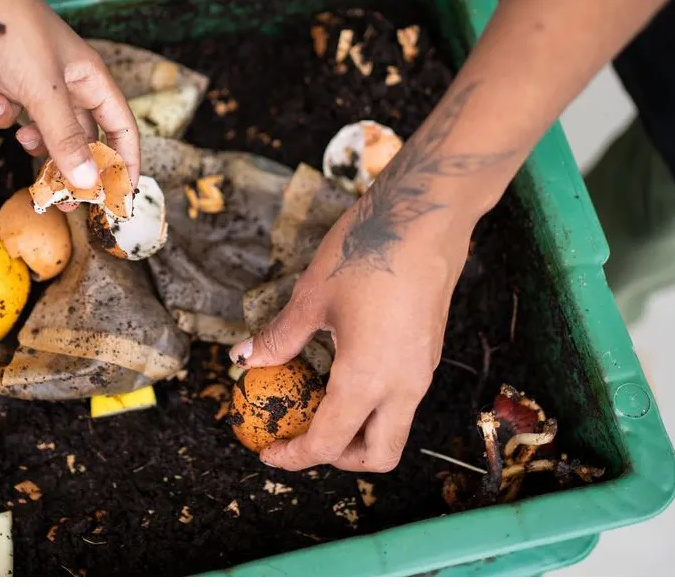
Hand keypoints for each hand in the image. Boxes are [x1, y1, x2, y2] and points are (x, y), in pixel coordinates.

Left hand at [0, 0, 139, 191]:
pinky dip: (3, 116)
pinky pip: (12, 113)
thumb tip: (88, 183)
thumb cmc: (13, 31)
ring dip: (38, 145)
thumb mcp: (44, 93)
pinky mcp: (4, 81)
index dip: (124, 162)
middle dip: (74, 166)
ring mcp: (34, 82)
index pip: (121, 128)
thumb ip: (66, 140)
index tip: (119, 197)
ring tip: (27, 151)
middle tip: (66, 198)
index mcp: (91, 79)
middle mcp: (68, 82)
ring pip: (46, 128)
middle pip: (83, 135)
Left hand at [229, 194, 477, 472]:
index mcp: (367, 380)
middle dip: (340, 459)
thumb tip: (245, 358)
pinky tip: (347, 372)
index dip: (296, 457)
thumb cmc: (367, 252)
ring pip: (395, 428)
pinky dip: (374, 405)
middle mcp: (403, 386)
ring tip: (322, 405)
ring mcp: (422, 370)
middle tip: (305, 437)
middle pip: (379, 455)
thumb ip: (280, 337)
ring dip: (360, 432)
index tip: (270, 453)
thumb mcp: (312, 297)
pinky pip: (403, 399)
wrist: (427, 215)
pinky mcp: (429, 351)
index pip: (329, 444)